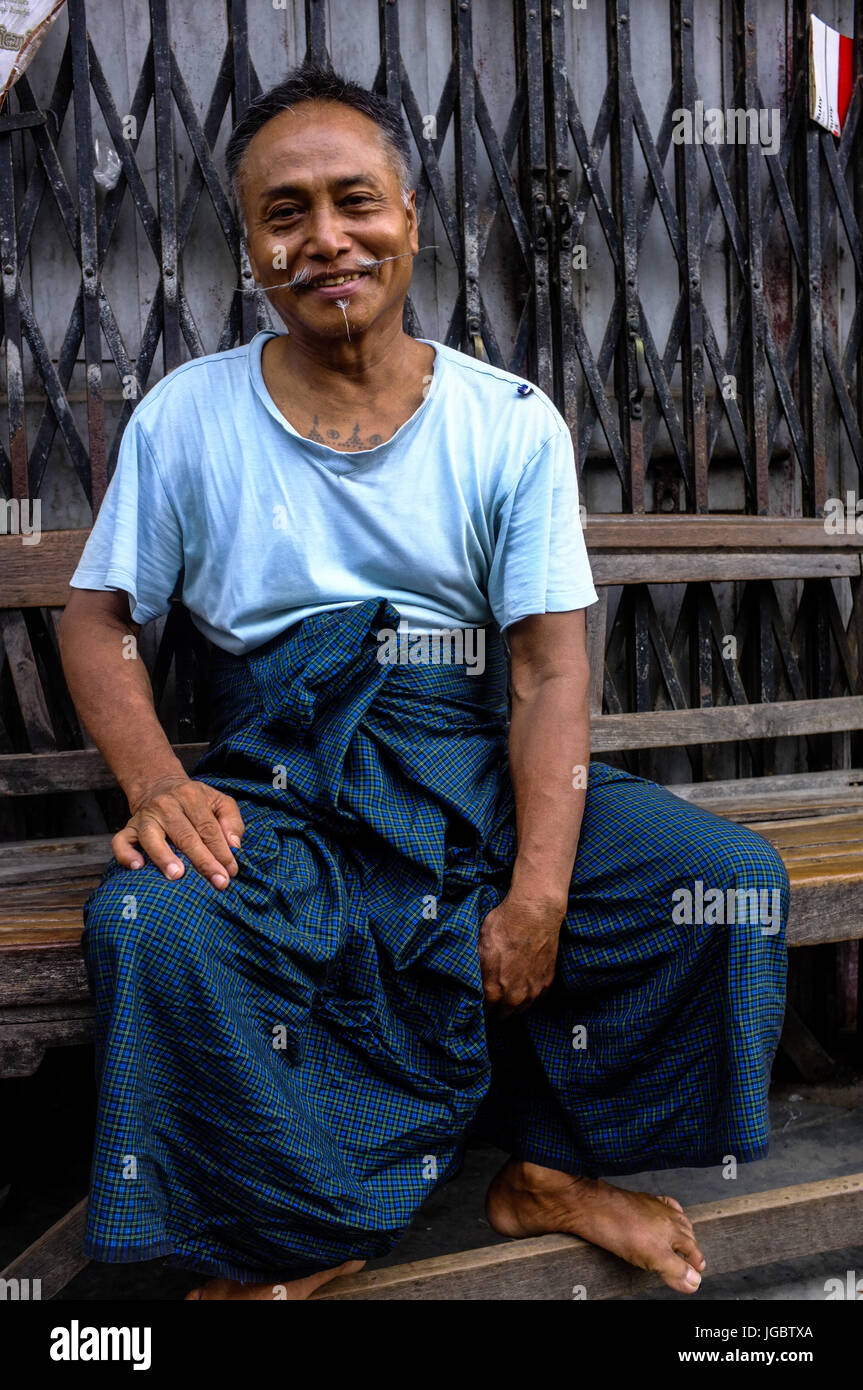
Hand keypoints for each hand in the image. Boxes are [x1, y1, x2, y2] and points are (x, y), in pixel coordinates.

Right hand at [112, 775, 244, 888]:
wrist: (158, 785)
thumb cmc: (195, 801)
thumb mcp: (218, 801)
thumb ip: (231, 821)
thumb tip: (234, 846)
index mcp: (191, 797)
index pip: (209, 827)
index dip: (222, 851)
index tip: (231, 872)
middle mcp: (167, 805)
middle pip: (185, 835)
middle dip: (203, 861)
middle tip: (218, 882)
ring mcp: (145, 817)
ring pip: (151, 837)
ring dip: (164, 857)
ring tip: (177, 876)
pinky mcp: (128, 828)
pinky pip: (121, 841)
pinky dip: (126, 855)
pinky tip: (138, 868)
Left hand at [478, 891, 564, 1018]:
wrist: (534, 914)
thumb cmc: (503, 926)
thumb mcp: (479, 945)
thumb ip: (477, 969)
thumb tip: (469, 976)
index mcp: (492, 990)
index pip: (482, 1011)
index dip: (479, 1007)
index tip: (477, 1002)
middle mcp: (513, 997)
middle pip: (502, 1014)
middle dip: (495, 1009)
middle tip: (491, 1000)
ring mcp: (533, 991)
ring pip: (520, 1008)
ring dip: (512, 1004)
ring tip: (506, 994)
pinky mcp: (547, 982)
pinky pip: (535, 996)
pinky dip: (529, 992)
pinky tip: (523, 982)